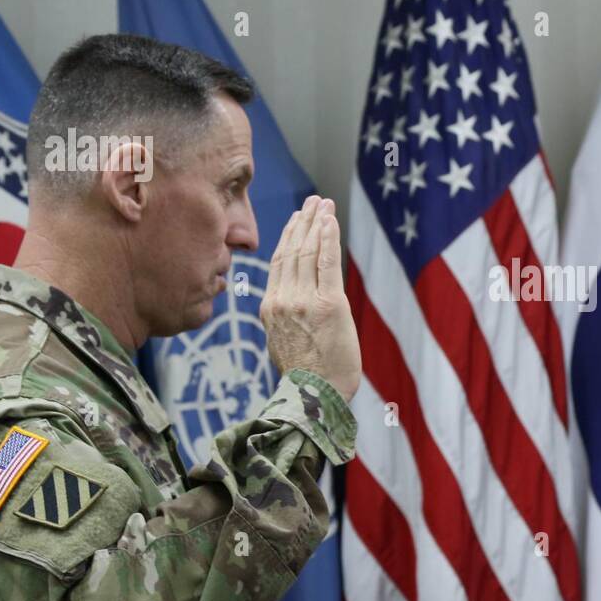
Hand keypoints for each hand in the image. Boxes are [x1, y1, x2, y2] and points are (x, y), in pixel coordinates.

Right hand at [261, 195, 360, 401]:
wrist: (314, 398)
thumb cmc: (307, 378)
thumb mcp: (285, 343)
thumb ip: (287, 318)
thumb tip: (291, 306)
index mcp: (270, 309)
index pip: (279, 264)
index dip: (288, 238)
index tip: (297, 221)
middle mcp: (283, 300)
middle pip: (291, 251)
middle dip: (303, 223)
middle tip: (312, 202)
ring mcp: (303, 300)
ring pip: (308, 252)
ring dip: (316, 223)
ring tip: (322, 204)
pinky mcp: (328, 303)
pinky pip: (326, 261)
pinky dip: (327, 237)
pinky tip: (329, 220)